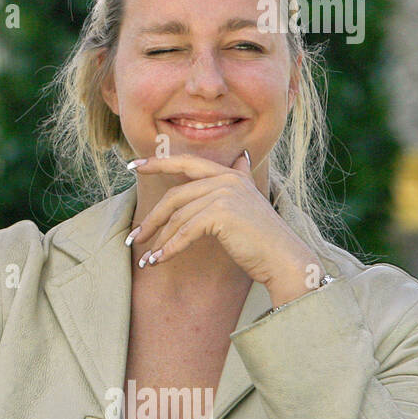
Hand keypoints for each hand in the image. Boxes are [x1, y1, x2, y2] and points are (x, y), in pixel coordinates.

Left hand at [127, 150, 322, 304]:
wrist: (284, 259)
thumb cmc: (263, 238)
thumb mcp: (249, 202)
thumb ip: (240, 179)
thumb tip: (241, 157)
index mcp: (230, 174)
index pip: (187, 162)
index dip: (158, 162)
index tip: (133, 165)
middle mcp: (227, 179)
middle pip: (175, 196)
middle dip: (151, 219)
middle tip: (133, 238)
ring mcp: (224, 194)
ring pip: (178, 217)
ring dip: (158, 240)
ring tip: (145, 259)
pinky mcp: (221, 214)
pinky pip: (185, 232)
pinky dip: (168, 249)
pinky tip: (157, 261)